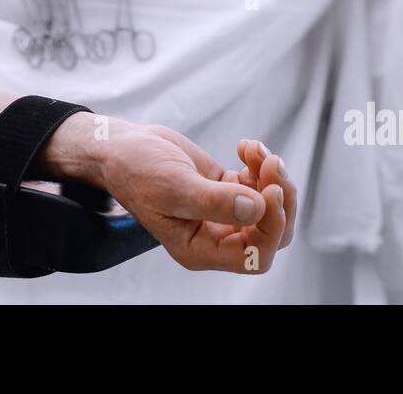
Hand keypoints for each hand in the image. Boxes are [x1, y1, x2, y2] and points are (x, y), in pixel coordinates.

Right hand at [47, 116, 295, 273]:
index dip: (271, 228)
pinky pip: (259, 184)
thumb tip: (256, 208)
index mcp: (199, 248)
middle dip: (279, 200)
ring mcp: (222, 212)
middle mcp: (214, 235)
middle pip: (270, 234)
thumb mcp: (173, 186)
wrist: (122, 148)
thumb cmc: (136, 170)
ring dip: (272, 178)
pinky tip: (245, 146)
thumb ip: (214, 201)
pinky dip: (260, 164)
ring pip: (269, 209)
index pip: (253, 257)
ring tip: (257, 151)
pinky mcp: (225, 189)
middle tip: (272, 166)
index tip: (269, 191)